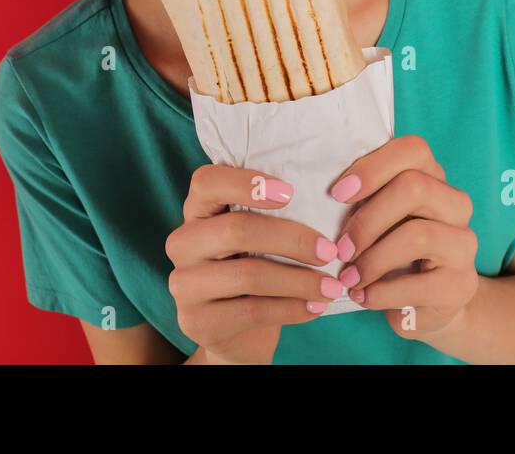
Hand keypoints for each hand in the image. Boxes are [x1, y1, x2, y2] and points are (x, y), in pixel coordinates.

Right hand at [165, 163, 343, 363]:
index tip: (290, 193)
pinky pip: (252, 311)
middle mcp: (182, 244)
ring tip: (332, 286)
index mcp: (196, 211)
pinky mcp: (197, 321)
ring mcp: (185, 285)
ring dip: (299, 281)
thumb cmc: (254, 268)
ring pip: (248, 274)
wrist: (237, 333)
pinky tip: (315, 307)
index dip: (246, 183)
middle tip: (329, 251)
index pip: (207, 182)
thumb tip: (323, 196)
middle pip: (236, 229)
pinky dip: (291, 308)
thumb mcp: (257, 238)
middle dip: (291, 239)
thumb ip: (271, 214)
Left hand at [329, 134, 478, 338]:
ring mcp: (463, 244)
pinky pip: (416, 283)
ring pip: (417, 235)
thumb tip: (320, 190)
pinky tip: (362, 297)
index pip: (413, 150)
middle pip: (414, 187)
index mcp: (433, 178)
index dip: (372, 168)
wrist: (426, 304)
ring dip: (371, 260)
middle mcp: (456, 204)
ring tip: (348, 278)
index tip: (337, 194)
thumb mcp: (376, 219)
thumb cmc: (390, 251)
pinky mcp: (460, 284)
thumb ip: (361, 199)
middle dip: (367, 219)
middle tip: (340, 248)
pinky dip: (380, 292)